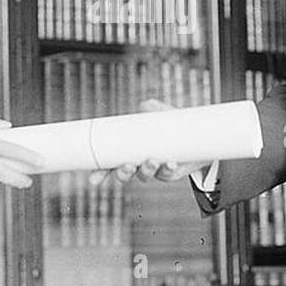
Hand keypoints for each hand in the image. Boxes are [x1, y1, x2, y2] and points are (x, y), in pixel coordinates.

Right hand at [88, 99, 212, 185]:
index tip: (93, 180)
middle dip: (123, 174)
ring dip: (145, 170)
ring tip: (152, 161)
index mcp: (126, 151)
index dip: (99, 174)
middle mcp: (137, 163)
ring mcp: (152, 170)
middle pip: (123, 176)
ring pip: (144, 176)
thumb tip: (145, 106)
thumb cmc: (167, 122)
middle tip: (127, 166)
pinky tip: (170, 162)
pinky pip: (165, 175)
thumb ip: (150, 108)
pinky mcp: (169, 172)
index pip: (108, 165)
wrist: (192, 132)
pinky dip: (166, 169)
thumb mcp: (157, 114)